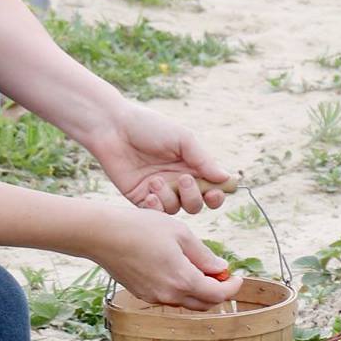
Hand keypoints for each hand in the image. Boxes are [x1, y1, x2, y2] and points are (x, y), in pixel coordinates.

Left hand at [88, 100, 237, 214]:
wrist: (113, 128)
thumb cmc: (149, 127)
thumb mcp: (182, 139)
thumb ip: (203, 160)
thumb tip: (226, 179)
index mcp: (191, 166)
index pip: (212, 187)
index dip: (218, 194)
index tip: (215, 192)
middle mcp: (178, 181)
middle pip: (198, 204)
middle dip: (194, 197)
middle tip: (183, 180)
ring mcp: (160, 191)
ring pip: (177, 210)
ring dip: (170, 198)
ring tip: (155, 180)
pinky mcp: (141, 198)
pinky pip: (156, 213)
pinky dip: (156, 208)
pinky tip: (149, 195)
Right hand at [92, 207, 245, 309]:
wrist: (101, 235)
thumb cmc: (141, 228)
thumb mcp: (180, 234)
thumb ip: (204, 255)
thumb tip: (221, 268)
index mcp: (183, 280)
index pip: (218, 295)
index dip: (232, 287)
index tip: (237, 276)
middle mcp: (169, 295)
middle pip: (203, 304)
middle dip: (217, 292)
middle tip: (222, 275)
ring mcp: (153, 297)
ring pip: (185, 301)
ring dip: (198, 290)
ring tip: (200, 268)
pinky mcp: (141, 293)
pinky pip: (169, 296)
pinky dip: (180, 288)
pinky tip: (177, 268)